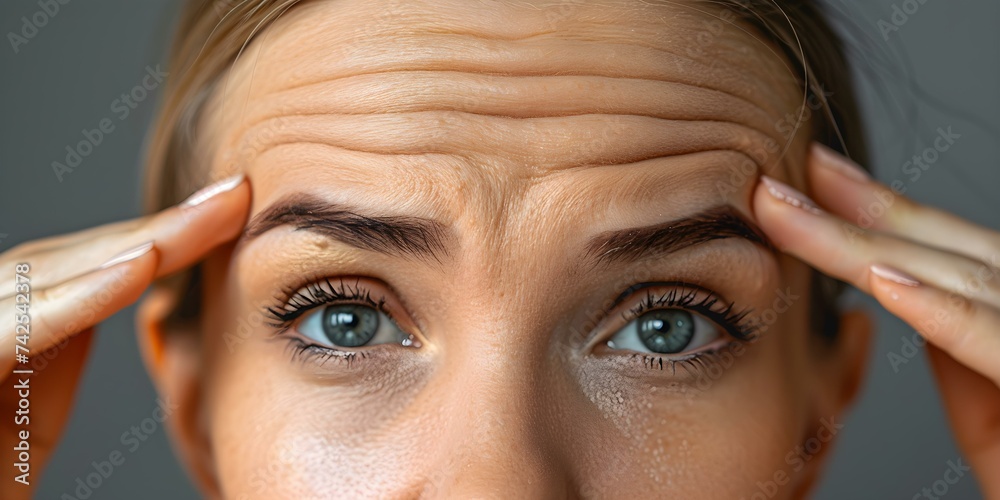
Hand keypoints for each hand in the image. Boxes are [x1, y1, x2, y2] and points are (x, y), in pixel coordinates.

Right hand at [0, 175, 249, 498]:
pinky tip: (140, 269)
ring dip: (133, 245)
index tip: (228, 212)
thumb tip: (105, 290)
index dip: (154, 238)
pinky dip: (80, 297)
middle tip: (236, 195)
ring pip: (43, 276)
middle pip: (64, 260)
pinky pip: (15, 326)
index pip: (76, 270)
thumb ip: (52, 359)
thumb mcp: (22, 427)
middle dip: (160, 227)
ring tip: (207, 219)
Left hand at [754, 143, 999, 497]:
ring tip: (793, 216)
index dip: (878, 210)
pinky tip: (887, 284)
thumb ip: (960, 350)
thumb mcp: (997, 416)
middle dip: (857, 213)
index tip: (810, 179)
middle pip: (949, 254)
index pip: (949, 254)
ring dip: (870, 245)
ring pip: (968, 283)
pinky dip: (948, 315)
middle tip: (775, 184)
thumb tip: (900, 284)